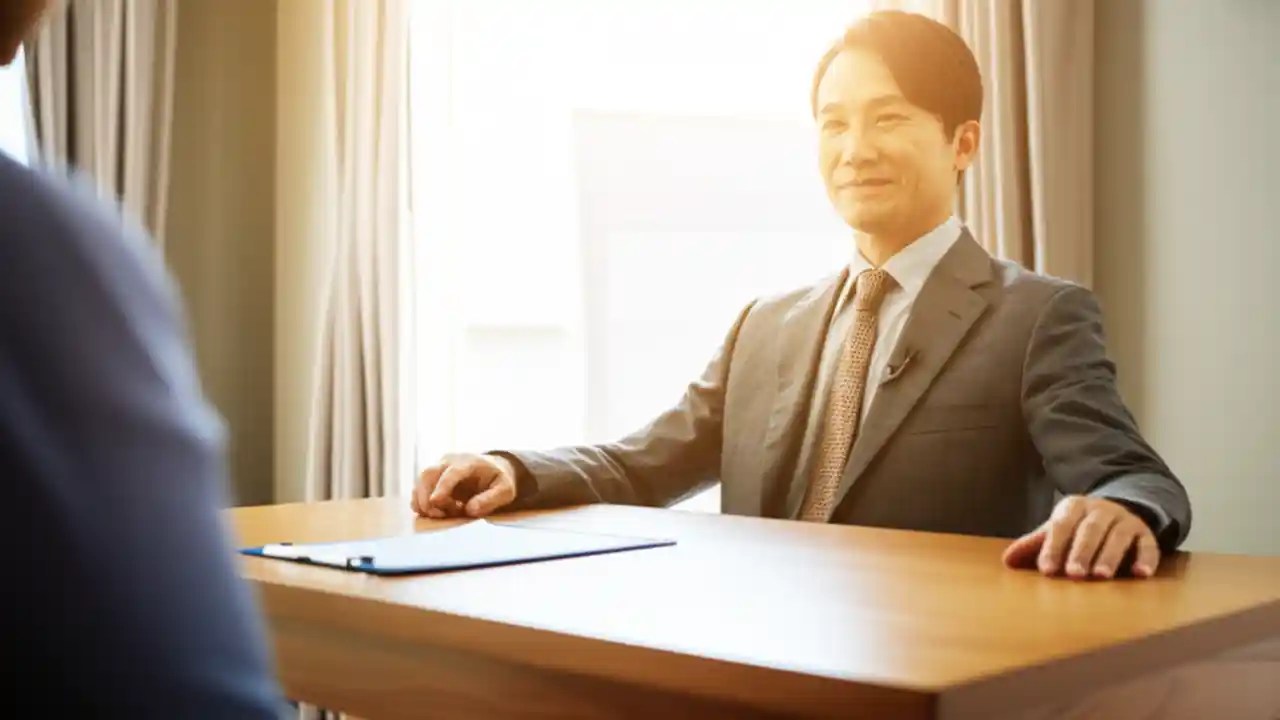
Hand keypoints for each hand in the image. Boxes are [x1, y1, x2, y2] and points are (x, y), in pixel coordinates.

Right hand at [410, 453, 518, 518]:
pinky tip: (434, 512)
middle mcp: (449, 462)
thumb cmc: (498, 480)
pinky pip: (418, 489)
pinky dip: (420, 503)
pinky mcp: (431, 479)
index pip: (452, 472)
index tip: (435, 502)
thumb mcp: (505, 490)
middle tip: (438, 515)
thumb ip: (491, 499)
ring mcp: (438, 468)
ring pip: (420, 482)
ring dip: (423, 502)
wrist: (491, 469)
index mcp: (469, 462)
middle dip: (427, 497)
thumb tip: (470, 509)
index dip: (442, 487)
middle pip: (428, 474)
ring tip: (441, 515)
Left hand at [1002, 496, 1159, 579]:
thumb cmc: (1078, 528)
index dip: (1053, 546)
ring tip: (1101, 576)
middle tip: (1074, 574)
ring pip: (1118, 536)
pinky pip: (1148, 544)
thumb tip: (1007, 561)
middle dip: (1081, 552)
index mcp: (1074, 507)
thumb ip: (1034, 545)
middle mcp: (1101, 510)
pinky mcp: (1145, 533)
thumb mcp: (1057, 530)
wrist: (1117, 510)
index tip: (1046, 569)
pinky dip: (1146, 558)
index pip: (1061, 525)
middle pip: (1091, 529)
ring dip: (1110, 555)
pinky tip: (1140, 574)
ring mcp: (1125, 520)